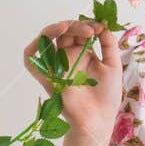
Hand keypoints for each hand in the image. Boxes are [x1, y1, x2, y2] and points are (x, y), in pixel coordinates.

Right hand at [23, 19, 122, 143]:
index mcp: (83, 54)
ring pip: (47, 39)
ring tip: (67, 27)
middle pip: (64, 32)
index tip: (99, 28)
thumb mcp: (113, 66)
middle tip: (89, 31)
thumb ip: (109, 45)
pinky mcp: (47, 77)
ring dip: (54, 29)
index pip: (79, 31)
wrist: (99, 120)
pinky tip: (43, 41)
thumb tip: (103, 26)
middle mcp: (68, 58)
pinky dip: (31, 49)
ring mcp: (57, 66)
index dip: (87, 25)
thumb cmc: (107, 97)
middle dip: (75, 26)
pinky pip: (31, 61)